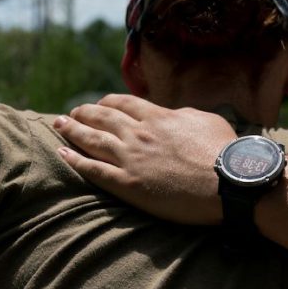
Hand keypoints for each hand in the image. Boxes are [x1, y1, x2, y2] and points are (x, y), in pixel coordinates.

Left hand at [52, 94, 237, 224]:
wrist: (229, 183)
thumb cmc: (225, 152)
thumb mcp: (207, 121)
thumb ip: (184, 115)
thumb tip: (173, 114)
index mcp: (159, 117)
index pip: (124, 104)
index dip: (107, 103)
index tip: (99, 105)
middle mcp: (139, 134)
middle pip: (102, 118)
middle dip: (83, 113)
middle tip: (70, 113)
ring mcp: (131, 159)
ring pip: (92, 140)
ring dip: (72, 130)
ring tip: (58, 125)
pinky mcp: (128, 185)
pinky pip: (93, 170)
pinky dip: (74, 160)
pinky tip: (61, 153)